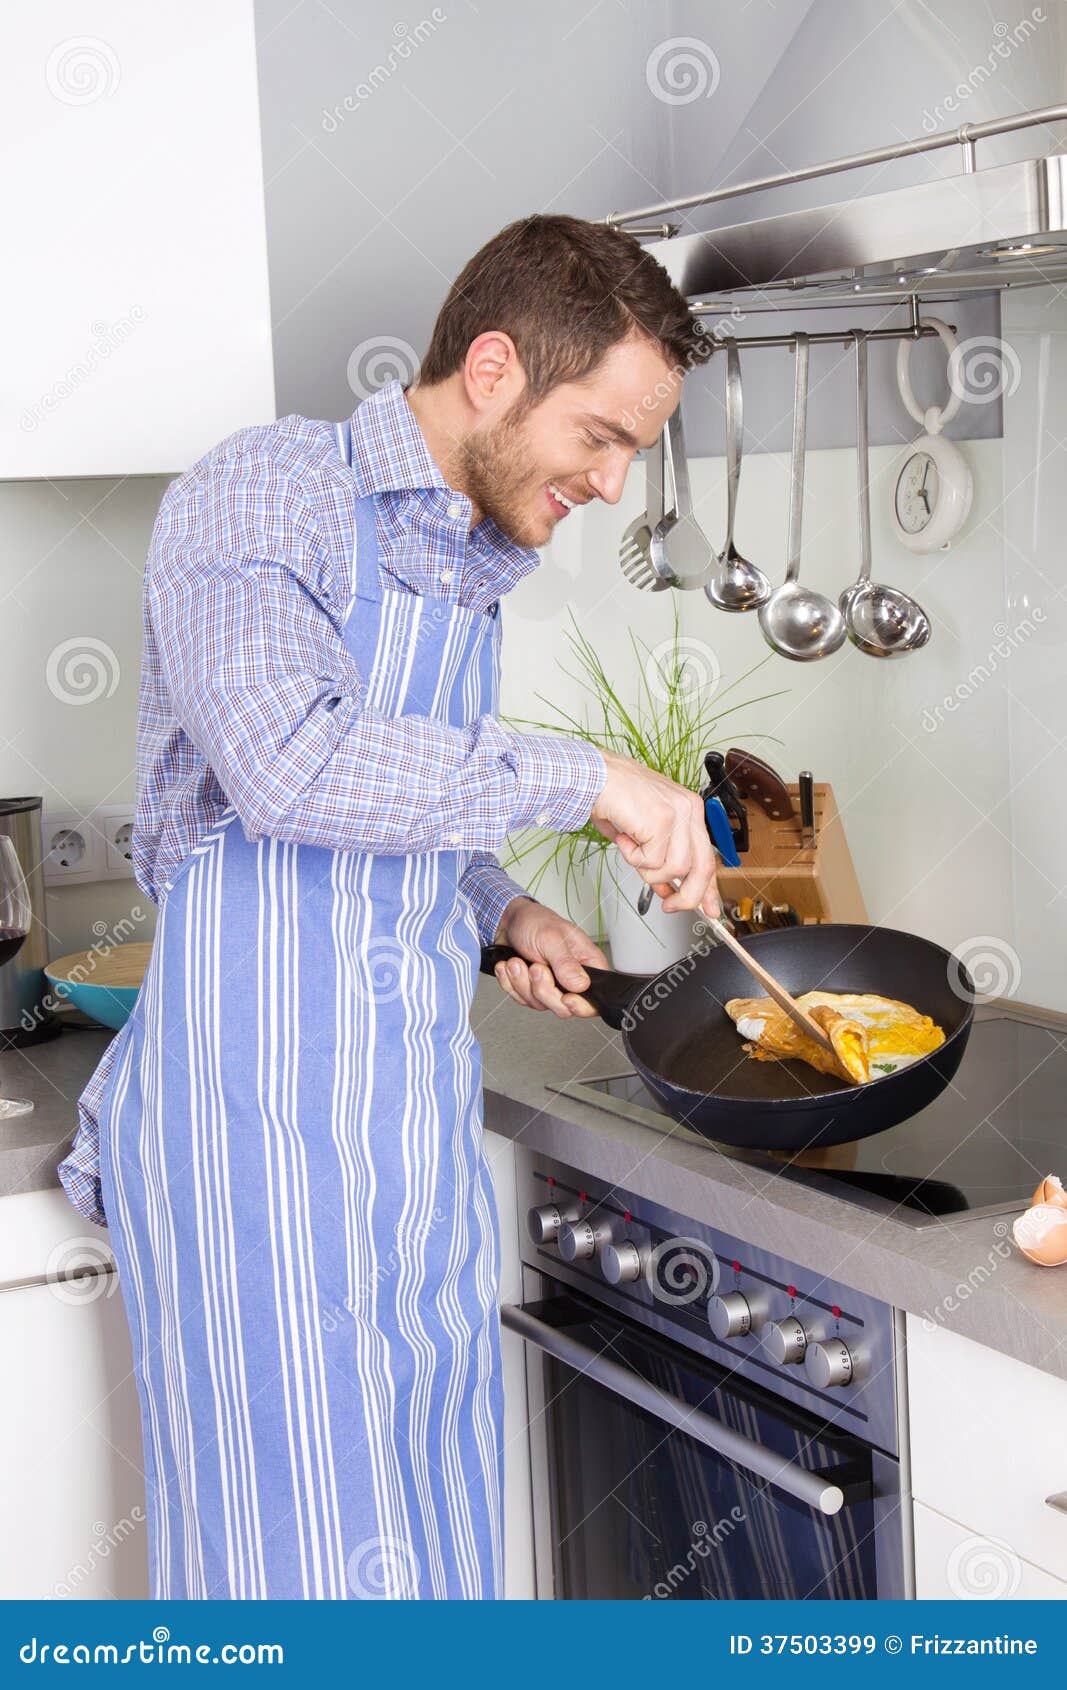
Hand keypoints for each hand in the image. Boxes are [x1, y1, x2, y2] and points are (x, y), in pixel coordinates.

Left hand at [490, 897, 606, 1018]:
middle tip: (535, 967)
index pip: (595, 998)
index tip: (566, 998)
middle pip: (563, 1007)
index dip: (581, 1005)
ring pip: (540, 1004)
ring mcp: (552, 986)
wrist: (507, 921)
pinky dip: (510, 984)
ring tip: (516, 961)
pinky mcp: (533, 989)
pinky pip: (522, 1000)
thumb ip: (566, 962)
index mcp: (587, 963)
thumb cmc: (534, 921)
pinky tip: (508, 966)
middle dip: (543, 989)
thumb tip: (581, 985)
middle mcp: (571, 978)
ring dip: (522, 983)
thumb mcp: (551, 937)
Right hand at [589, 750, 719, 917]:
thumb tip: (667, 889)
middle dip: (687, 895)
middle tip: (670, 904)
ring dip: (648, 870)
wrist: (594, 776)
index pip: (708, 856)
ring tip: (631, 849)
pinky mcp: (662, 820)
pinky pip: (652, 860)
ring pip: (676, 868)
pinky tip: (624, 838)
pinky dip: (633, 857)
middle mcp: (690, 809)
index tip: (708, 907)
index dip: (708, 888)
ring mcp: (678, 814)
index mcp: (690, 810)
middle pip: (703, 867)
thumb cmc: (614, 798)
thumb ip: (661, 861)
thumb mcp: (645, 835)